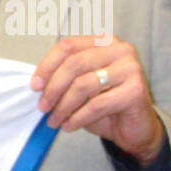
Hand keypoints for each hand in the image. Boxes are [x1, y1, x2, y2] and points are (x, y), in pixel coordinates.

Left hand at [31, 35, 164, 162]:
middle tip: (42, 107)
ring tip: (54, 120)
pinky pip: (97, 104)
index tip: (34, 86)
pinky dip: (77, 118)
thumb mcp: (80, 86)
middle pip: (74, 64)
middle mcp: (120, 50)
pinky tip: (69, 126)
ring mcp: (131, 68)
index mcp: (104, 42)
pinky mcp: (136, 90)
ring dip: (63, 106)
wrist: (133, 128)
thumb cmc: (104, 104)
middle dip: (53, 88)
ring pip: (84, 85)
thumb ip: (63, 78)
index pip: (68, 46)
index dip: (47, 66)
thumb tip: (36, 84)